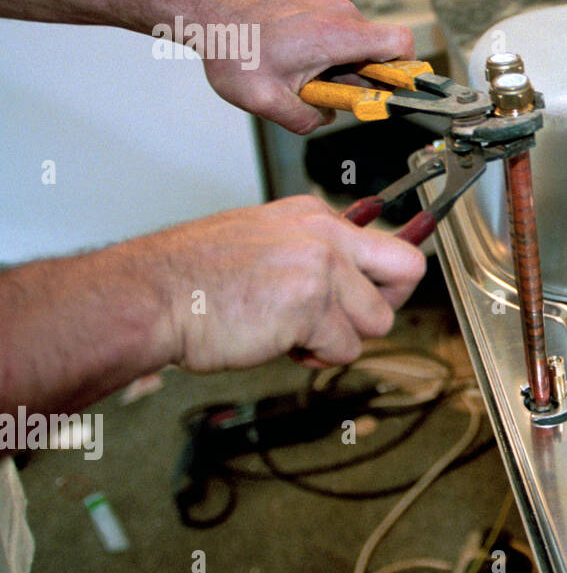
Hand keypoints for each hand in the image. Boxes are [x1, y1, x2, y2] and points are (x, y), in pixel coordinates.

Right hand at [147, 196, 426, 370]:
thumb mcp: (263, 243)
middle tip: (349, 323)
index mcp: (313, 215)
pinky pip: (345, 348)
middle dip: (386, 306)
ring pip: (377, 321)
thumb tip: (357, 280)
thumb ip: (313, 255)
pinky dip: (316, 357)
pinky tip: (278, 341)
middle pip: (408, 272)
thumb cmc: (194, 279)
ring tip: (293, 332)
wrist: (151, 296)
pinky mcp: (311, 305)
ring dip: (340, 339)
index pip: (389, 242)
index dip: (384, 282)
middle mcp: (325, 234)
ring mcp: (321, 267)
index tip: (374, 299)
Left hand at [199, 0, 414, 134]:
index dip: (406, 72)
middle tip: (329, 94)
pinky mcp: (317, 7)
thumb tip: (322, 119)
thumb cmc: (232, 44)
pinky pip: (338, 36)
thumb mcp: (265, 100)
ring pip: (356, 45)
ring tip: (303, 78)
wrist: (206, 9)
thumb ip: (303, 120)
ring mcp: (328, 8)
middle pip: (378, 52)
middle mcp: (340, 16)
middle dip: (361, 79)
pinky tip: (295, 64)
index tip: (392, 92)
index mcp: (337, 35)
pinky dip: (326, 55)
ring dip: (339, 68)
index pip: (401, 43)